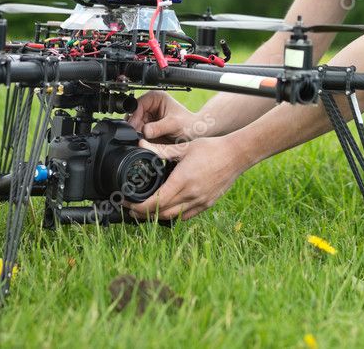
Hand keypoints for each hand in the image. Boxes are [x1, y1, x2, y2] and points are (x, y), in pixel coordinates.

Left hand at [125, 136, 245, 220]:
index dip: (137, 207)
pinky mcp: (206, 204)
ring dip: (156, 216)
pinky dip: (172, 215)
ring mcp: (199, 201)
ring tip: (145, 210)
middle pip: (160, 213)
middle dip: (142, 214)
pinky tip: (166, 209)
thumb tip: (141, 145)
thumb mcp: (184, 147)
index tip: (127, 203)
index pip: (154, 202)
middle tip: (130, 208)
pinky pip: (185, 216)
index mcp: (182, 180)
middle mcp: (190, 195)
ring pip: (172, 217)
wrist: (236, 155)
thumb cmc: (211, 148)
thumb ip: (161, 150)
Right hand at [127, 90, 194, 141]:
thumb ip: (158, 127)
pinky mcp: (148, 126)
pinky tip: (146, 141)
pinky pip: (139, 132)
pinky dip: (140, 137)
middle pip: (134, 115)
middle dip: (135, 126)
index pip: (138, 105)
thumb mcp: (174, 124)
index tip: (135, 128)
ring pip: (135, 124)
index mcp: (156, 97)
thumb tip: (144, 131)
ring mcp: (148, 116)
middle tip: (137, 136)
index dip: (135, 117)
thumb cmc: (188, 124)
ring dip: (137, 132)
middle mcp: (150, 105)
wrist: (194, 133)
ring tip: (143, 139)